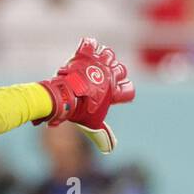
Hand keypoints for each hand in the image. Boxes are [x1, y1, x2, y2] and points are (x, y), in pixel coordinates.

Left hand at [34, 37, 134, 152]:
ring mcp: (98, 64)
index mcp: (114, 92)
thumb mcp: (92, 124)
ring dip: (105, 59)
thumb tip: (110, 148)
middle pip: (121, 70)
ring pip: (109, 55)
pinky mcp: (85, 56)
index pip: (129, 91)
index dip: (125, 93)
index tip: (117, 96)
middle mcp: (109, 75)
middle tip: (105, 79)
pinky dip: (89, 45)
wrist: (65, 97)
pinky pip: (90, 45)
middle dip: (116, 74)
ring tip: (98, 64)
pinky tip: (87, 48)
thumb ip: (102, 135)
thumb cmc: (79, 111)